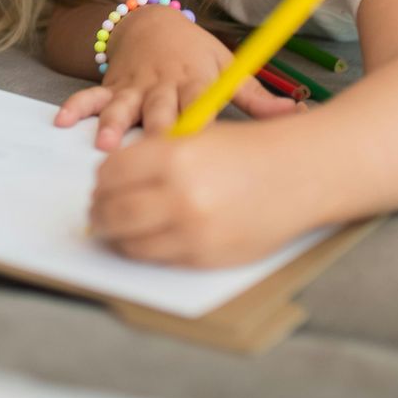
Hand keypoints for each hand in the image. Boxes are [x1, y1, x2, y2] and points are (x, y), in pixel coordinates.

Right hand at [54, 11, 297, 149]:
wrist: (151, 19)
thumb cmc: (196, 53)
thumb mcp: (228, 68)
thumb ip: (258, 98)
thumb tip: (300, 113)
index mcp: (195, 81)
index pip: (199, 105)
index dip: (199, 126)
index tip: (200, 151)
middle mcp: (163, 84)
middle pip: (160, 110)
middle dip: (156, 131)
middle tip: (153, 157)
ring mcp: (134, 85)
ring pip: (123, 106)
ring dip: (113, 124)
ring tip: (104, 144)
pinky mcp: (111, 85)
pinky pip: (91, 96)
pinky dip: (76, 107)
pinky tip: (62, 121)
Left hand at [88, 120, 294, 266]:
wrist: (299, 174)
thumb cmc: (246, 152)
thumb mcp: (193, 138)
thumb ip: (151, 159)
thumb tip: (108, 184)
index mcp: (173, 156)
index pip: (109, 174)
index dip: (100, 182)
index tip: (100, 185)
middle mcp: (180, 194)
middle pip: (112, 211)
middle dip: (99, 213)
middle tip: (97, 212)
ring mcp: (192, 230)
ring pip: (129, 241)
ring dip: (116, 236)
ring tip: (117, 228)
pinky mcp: (205, 257)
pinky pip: (156, 259)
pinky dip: (143, 251)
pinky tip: (146, 240)